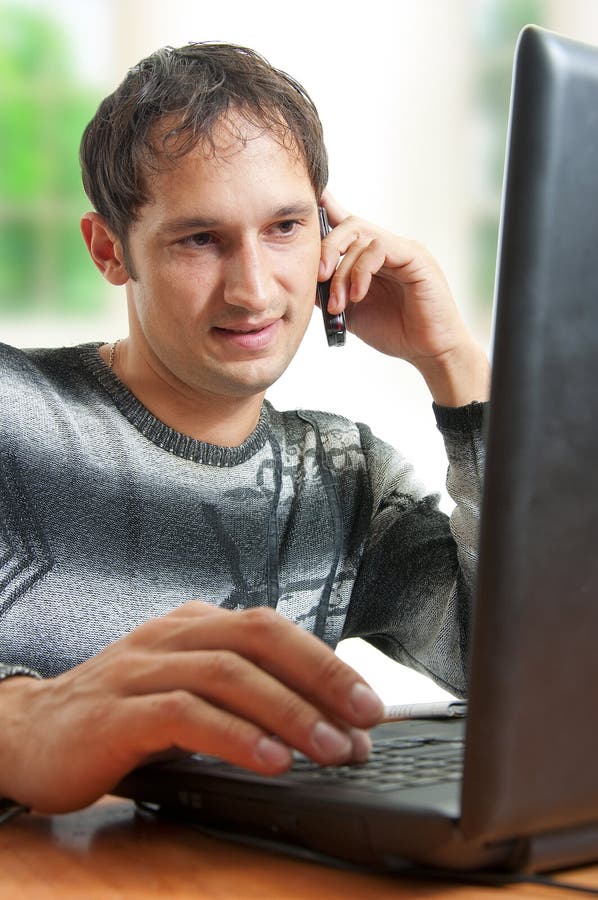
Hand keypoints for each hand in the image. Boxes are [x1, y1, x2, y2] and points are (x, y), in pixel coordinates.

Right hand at [0, 602, 383, 812]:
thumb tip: (322, 721)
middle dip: (320, 676)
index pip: (271, 628)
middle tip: (365, 720)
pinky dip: (234, 736)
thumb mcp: (184, 690)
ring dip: (288, 711)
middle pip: (257, 636)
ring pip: (227, 673)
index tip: (369, 704)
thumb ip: (240, 694)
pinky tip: (270, 760)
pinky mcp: (115, 713)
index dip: (325, 663)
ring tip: (331, 748)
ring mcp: (140, 670)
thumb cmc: (119, 715)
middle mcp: (170, 636)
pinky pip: (184, 714)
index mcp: (192, 625)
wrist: (28, 733)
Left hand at [319, 192, 489, 405]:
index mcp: (372, 258)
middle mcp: (387, 248)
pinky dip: (361, 272)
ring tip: (339, 303)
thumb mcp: (350, 312)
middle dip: (326, 249)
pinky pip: (379, 248)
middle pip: (348, 225)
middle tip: (319, 279)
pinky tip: (357, 295)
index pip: (347, 225)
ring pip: (360, 235)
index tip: (310, 204)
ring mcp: (402, 249)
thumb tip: (304, 278)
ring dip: (342, 270)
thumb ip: (331, 292)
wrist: (428, 352)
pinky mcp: (415, 257)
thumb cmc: (395, 332)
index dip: (327, 210)